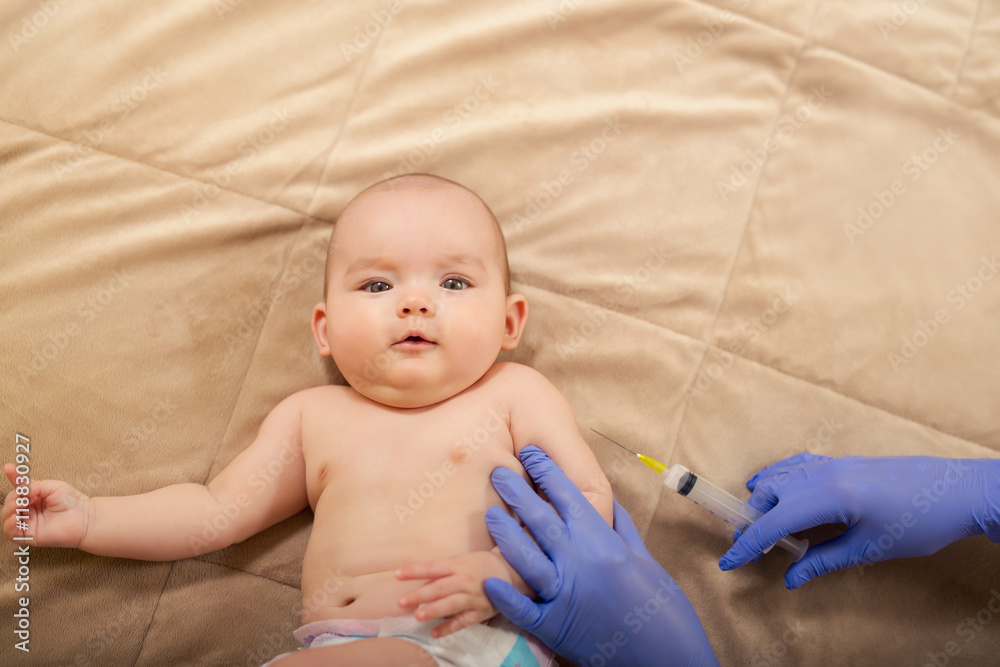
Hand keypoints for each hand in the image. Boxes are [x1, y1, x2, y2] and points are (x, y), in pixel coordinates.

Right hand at [2, 463, 90, 547]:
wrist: (83, 517)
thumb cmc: (72, 502)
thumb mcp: (52, 486)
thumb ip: (34, 486)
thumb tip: (21, 489)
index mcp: (35, 497)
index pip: (18, 489)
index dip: (13, 478)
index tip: (8, 467)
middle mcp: (29, 510)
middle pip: (10, 502)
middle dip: (13, 497)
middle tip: (23, 496)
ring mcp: (28, 523)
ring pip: (7, 517)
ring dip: (10, 509)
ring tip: (21, 505)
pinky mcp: (29, 535)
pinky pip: (11, 532)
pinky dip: (9, 524)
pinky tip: (16, 517)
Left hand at [395, 550, 507, 637]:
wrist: (510, 573)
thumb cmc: (480, 565)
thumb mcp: (463, 561)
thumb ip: (443, 573)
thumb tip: (421, 585)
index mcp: (459, 565)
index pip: (433, 567)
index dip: (415, 571)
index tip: (397, 575)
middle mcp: (466, 580)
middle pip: (440, 588)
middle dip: (420, 595)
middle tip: (401, 601)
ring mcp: (474, 597)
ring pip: (451, 604)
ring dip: (433, 611)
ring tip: (417, 616)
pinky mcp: (481, 612)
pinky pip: (462, 621)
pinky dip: (448, 628)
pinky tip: (434, 633)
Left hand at [484, 446, 717, 666]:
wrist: (669, 658)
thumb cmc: (663, 609)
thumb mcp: (644, 560)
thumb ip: (620, 528)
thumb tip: (606, 500)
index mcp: (604, 544)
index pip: (569, 497)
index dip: (547, 472)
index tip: (532, 453)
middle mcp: (582, 564)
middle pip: (541, 519)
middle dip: (517, 492)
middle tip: (499, 472)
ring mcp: (567, 596)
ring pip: (525, 558)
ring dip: (505, 534)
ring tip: (491, 514)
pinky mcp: (557, 628)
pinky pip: (523, 609)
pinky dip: (505, 595)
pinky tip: (488, 578)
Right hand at [719, 452, 999, 588]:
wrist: (957, 491)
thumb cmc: (919, 523)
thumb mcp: (870, 548)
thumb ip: (825, 559)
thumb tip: (791, 577)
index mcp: (828, 496)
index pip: (773, 521)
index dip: (748, 544)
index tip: (730, 562)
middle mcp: (823, 473)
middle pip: (769, 495)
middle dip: (751, 522)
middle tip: (747, 549)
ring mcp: (832, 462)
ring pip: (779, 476)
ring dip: (762, 500)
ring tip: (758, 524)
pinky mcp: (842, 460)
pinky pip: (796, 464)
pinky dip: (778, 477)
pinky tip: (773, 487)